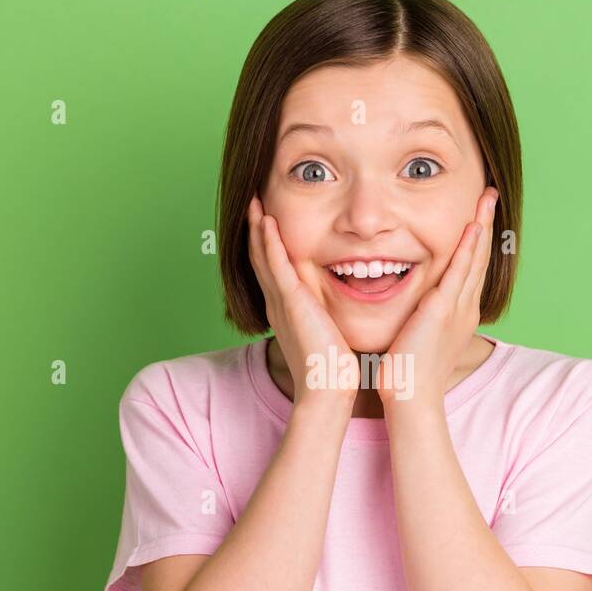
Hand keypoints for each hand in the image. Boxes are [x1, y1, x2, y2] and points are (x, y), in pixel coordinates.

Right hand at [247, 195, 359, 407]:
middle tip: (253, 203)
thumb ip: (327, 318)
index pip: (272, 269)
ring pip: (263, 256)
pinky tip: (267, 221)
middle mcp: (278, 302)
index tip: (268, 220)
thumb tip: (338, 312)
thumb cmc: (332, 369)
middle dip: (257, 230)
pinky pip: (275, 264)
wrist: (327, 388)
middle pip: (260, 258)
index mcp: (286, 309)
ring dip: (258, 227)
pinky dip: (269, 241)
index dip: (267, 244)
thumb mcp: (327, 334)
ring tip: (254, 202)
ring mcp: (281, 300)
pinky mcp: (289, 301)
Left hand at [375, 186, 498, 408]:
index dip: (475, 240)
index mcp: (458, 313)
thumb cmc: (408, 375)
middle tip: (490, 196)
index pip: (469, 268)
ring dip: (481, 226)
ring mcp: (457, 308)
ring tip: (487, 198)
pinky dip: (467, 248)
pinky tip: (471, 227)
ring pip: (474, 259)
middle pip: (479, 257)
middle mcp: (464, 308)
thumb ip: (418, 318)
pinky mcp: (443, 310)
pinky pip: (459, 272)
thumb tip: (411, 309)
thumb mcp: (418, 338)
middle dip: (485, 224)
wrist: (410, 398)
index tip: (477, 215)